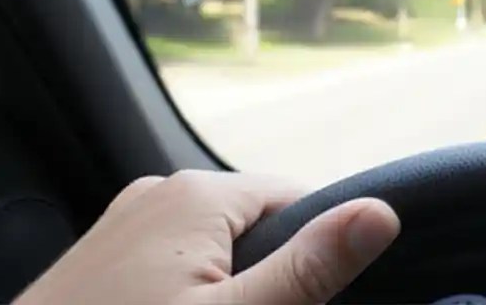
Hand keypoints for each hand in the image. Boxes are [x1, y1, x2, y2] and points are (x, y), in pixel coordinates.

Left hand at [14, 171, 399, 304]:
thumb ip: (310, 266)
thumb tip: (384, 211)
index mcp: (198, 192)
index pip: (299, 200)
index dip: (314, 255)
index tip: (304, 302)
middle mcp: (159, 191)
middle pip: (256, 227)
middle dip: (267, 277)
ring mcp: (124, 223)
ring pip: (213, 250)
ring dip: (228, 291)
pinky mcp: (101, 258)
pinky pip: (171, 266)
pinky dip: (187, 296)